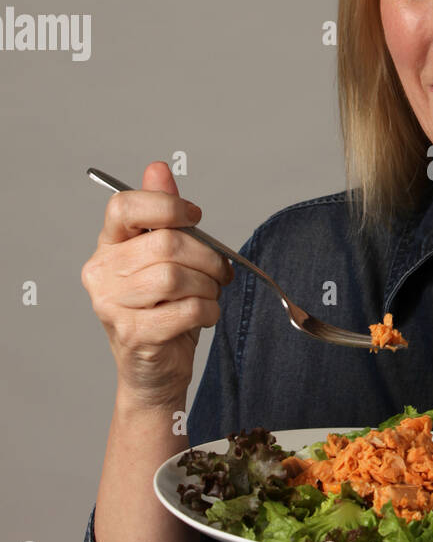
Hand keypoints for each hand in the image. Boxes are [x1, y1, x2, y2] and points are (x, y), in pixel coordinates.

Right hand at [81, 161, 233, 408]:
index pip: (123, 206)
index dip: (166, 205)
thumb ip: (163, 215)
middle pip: (165, 243)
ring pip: (175, 276)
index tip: (194, 217)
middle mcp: (101, 273)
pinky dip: (207, 310)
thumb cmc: (164, 312)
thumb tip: (158, 168)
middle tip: (220, 272)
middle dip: (207, 256)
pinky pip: (185, 309)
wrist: (154, 373)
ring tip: (209, 295)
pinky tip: (204, 316)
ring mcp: (111, 305)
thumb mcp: (168, 259)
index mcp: (108, 247)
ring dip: (208, 286)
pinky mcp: (132, 334)